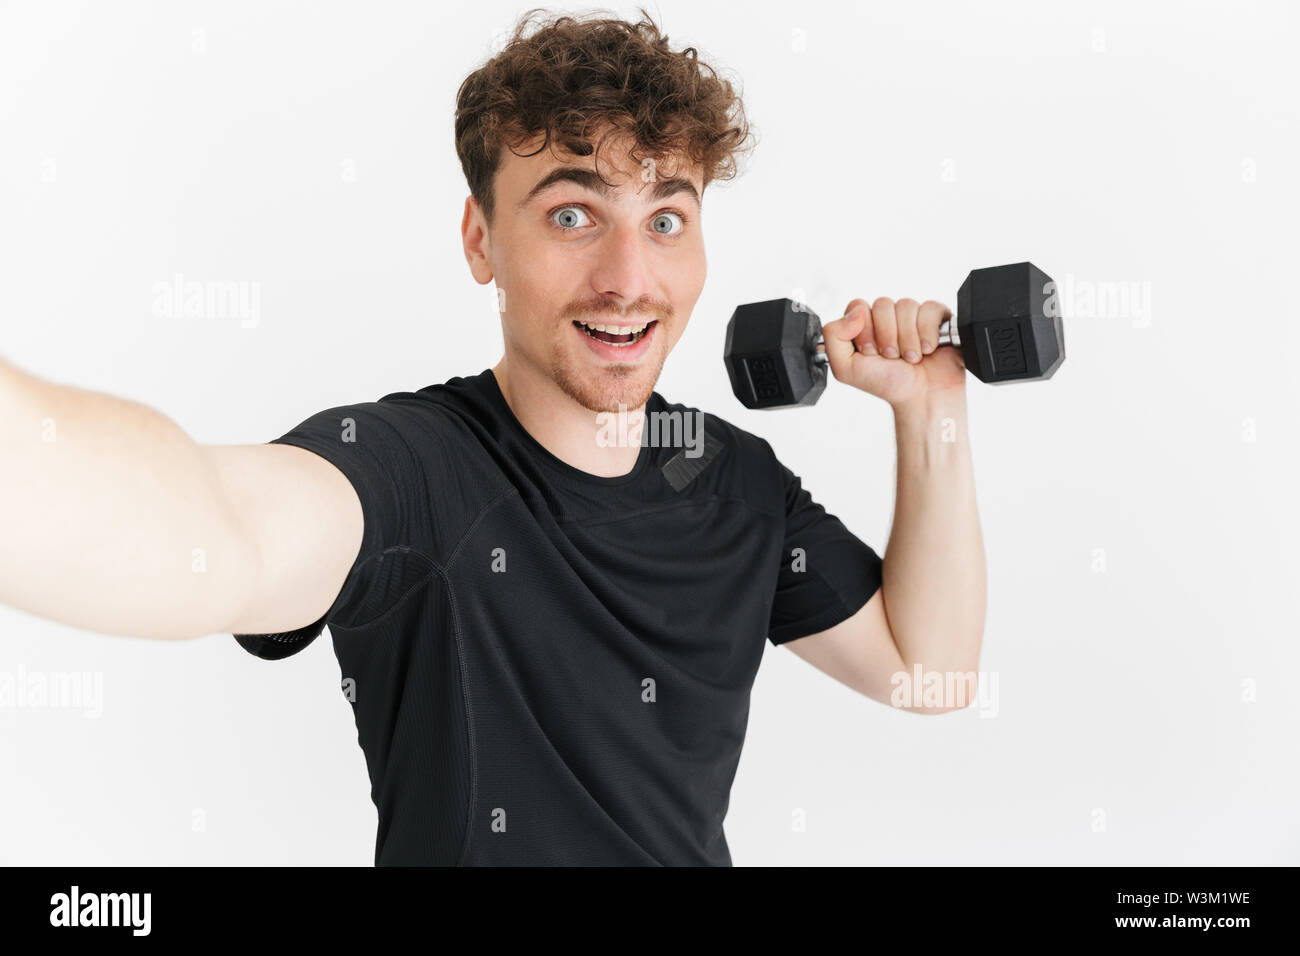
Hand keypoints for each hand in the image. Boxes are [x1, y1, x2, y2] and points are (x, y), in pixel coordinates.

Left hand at [821, 296, 967, 408]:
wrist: (922, 397)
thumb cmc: (887, 383)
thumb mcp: (845, 368)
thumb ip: (833, 336)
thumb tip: (854, 312)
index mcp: (864, 325)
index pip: (858, 306)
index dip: (864, 330)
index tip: (871, 353)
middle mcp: (887, 317)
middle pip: (882, 304)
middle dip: (887, 336)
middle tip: (892, 357)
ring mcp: (912, 315)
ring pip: (906, 306)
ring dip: (907, 339)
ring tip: (910, 358)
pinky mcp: (936, 316)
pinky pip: (929, 308)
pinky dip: (926, 333)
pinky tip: (927, 349)